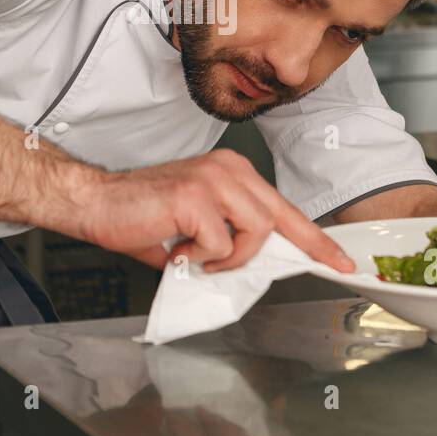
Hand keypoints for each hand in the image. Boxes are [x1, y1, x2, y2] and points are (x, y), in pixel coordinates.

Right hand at [81, 149, 355, 273]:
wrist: (96, 203)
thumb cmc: (140, 215)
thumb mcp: (196, 228)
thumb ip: (228, 239)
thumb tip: (256, 265)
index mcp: (231, 172)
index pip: (282, 208)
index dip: (313, 237)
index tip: (340, 258)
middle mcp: (227, 169)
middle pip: (281, 217)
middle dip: (308, 246)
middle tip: (333, 265)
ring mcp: (212, 180)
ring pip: (256, 231)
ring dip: (231, 256)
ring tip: (199, 256)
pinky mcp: (194, 196)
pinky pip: (220, 243)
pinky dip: (202, 257)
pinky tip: (178, 249)